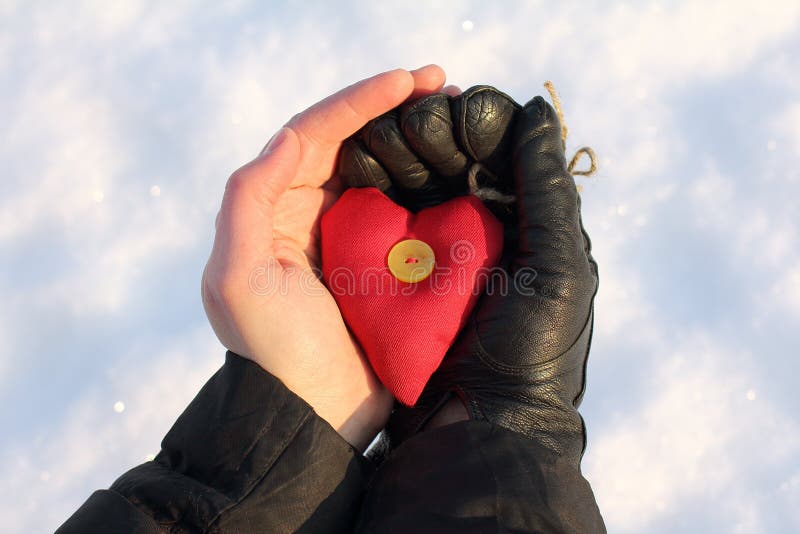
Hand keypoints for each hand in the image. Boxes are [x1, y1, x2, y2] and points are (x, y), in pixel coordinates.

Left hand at [201, 66, 448, 450]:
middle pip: (354, 142)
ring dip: (416, 138)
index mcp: (275, 208)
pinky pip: (409, 211)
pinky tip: (458, 167)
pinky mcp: (385, 263)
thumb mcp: (238, 277)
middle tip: (443, 84)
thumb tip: (289, 138)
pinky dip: (432, 184)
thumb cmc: (272, 351)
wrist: (315, 416)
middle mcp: (311, 213)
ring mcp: (352, 237)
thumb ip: (249, 200)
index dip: (360, 100)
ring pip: (384, 171)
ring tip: (457, 114)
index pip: (315, 135)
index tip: (409, 80)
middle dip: (395, 107)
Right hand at [340, 86, 597, 464]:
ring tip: (376, 143)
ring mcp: (443, 255)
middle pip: (456, 162)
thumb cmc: (529, 350)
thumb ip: (547, 189)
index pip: (501, 150)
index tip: (442, 104)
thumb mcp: (557, 268)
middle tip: (403, 127)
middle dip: (429, 136)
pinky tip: (360, 177)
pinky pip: (390, 224)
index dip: (472, 123)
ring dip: (399, 159)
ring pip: (419, 186)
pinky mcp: (405, 277)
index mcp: (530, 224)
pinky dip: (376, 195)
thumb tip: (537, 109)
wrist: (479, 428)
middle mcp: (489, 233)